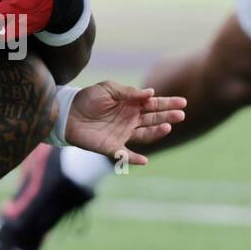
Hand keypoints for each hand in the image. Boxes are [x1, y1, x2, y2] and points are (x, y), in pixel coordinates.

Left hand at [64, 82, 186, 164]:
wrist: (67, 113)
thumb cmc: (87, 98)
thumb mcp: (109, 89)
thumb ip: (129, 92)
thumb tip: (150, 93)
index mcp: (131, 105)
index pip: (154, 104)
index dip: (168, 103)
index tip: (183, 102)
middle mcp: (130, 120)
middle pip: (153, 119)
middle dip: (168, 117)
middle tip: (180, 115)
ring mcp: (122, 134)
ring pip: (145, 135)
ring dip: (156, 133)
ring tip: (167, 127)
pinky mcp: (111, 147)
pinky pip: (125, 155)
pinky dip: (134, 159)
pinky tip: (144, 161)